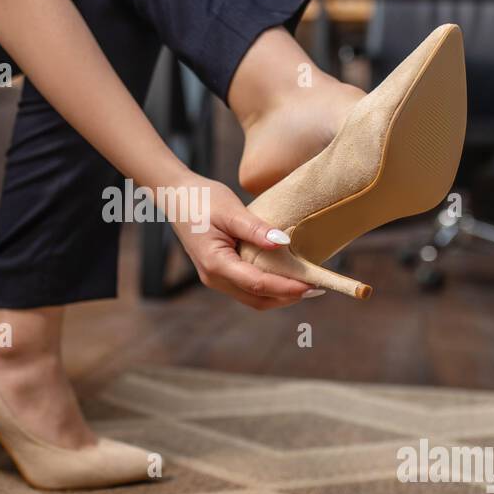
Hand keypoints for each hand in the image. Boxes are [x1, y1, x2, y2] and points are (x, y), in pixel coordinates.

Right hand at [167, 176, 314, 309]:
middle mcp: (214, 277)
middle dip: (287, 297)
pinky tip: (284, 276)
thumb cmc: (201, 199)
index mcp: (216, 264)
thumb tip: (283, 243)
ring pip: (252, 297)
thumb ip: (256, 230)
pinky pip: (247, 288)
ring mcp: (215, 277)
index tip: (312, 285)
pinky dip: (268, 287)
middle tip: (316, 288)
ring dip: (279, 294)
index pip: (258, 284)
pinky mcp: (219, 272)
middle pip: (257, 299)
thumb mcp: (231, 210)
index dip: (287, 287)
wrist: (176, 195)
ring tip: (304, 284)